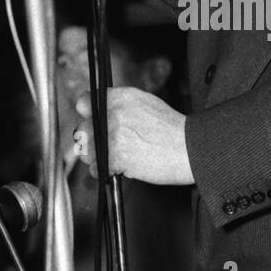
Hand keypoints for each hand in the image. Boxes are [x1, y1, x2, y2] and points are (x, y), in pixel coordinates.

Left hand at [73, 88, 193, 184]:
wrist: (188, 148)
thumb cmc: (172, 128)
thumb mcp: (144, 102)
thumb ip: (118, 104)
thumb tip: (97, 111)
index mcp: (119, 98)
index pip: (83, 103)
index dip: (88, 115)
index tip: (93, 123)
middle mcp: (112, 114)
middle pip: (81, 129)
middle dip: (92, 139)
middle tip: (107, 144)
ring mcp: (112, 137)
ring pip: (85, 151)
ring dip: (97, 156)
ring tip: (116, 156)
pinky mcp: (114, 158)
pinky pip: (95, 169)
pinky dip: (105, 172)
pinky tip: (120, 167)